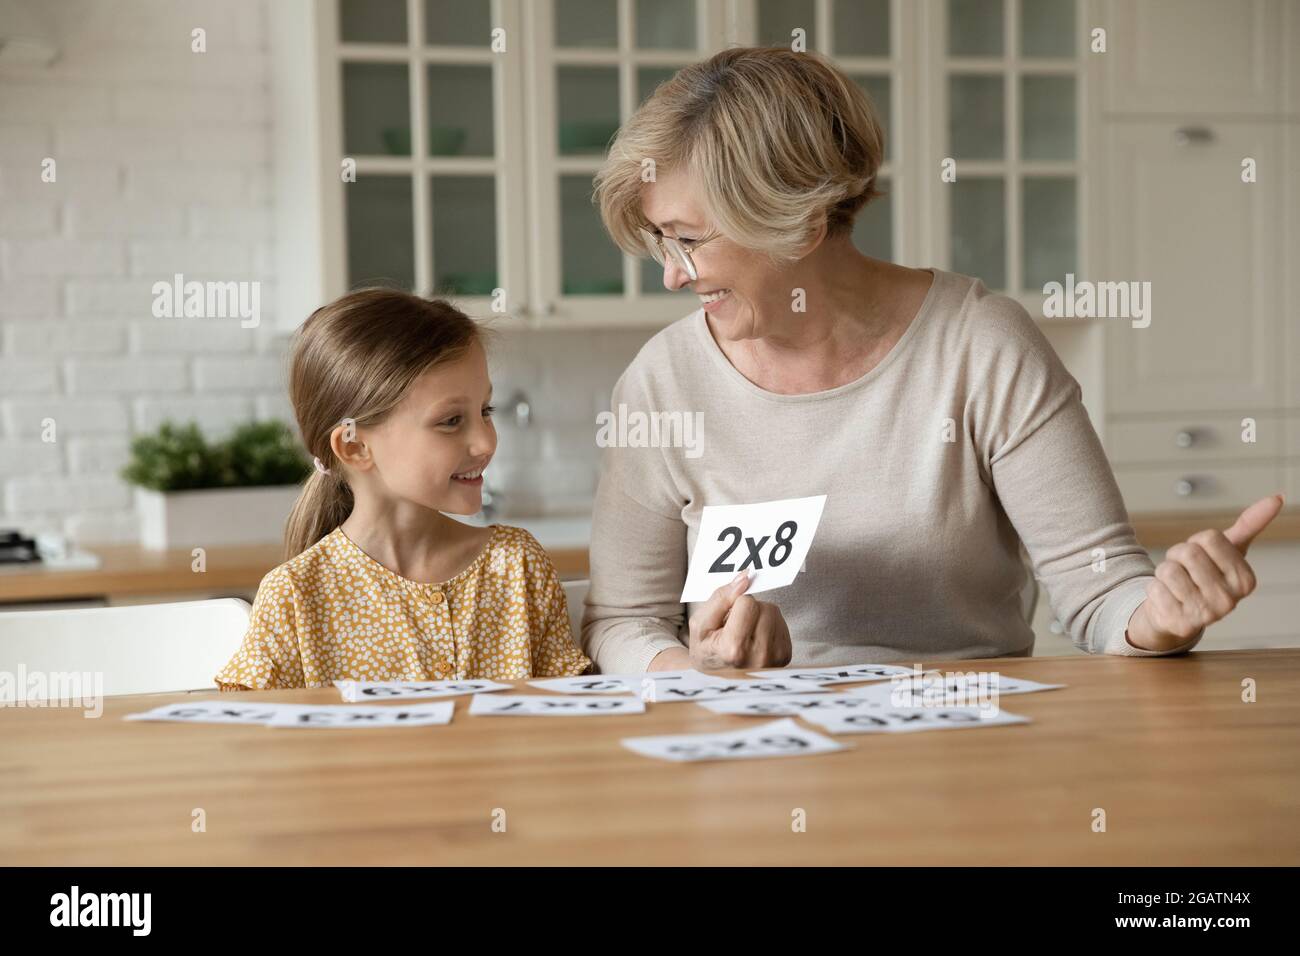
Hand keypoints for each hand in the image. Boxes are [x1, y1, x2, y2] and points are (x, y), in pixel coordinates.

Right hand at [685, 570, 792, 669]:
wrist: (716, 678)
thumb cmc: (706, 649)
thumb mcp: (700, 623)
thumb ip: (721, 597)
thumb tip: (745, 577)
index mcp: (734, 650)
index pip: (748, 602)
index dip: (734, 604)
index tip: (726, 620)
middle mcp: (758, 657)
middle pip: (765, 607)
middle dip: (749, 609)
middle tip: (735, 627)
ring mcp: (775, 659)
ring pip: (774, 612)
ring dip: (760, 616)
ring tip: (744, 633)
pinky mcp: (785, 658)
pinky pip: (781, 623)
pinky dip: (768, 625)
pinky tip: (755, 639)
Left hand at [1127, 494, 1283, 650]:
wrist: (1177, 612)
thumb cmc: (1204, 576)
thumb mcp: (1229, 551)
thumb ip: (1250, 525)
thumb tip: (1277, 498)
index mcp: (1246, 580)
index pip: (1209, 538)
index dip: (1197, 542)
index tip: (1202, 557)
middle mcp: (1229, 601)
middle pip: (1187, 552)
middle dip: (1177, 556)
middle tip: (1184, 571)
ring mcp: (1204, 615)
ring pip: (1167, 569)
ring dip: (1164, 573)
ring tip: (1176, 586)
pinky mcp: (1178, 623)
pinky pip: (1154, 588)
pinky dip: (1154, 589)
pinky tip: (1167, 601)